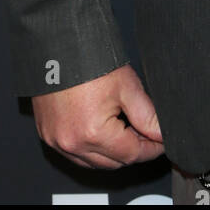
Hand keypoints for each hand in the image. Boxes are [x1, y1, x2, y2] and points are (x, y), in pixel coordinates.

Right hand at [32, 64, 164, 168]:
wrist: (57, 46)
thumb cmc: (88, 60)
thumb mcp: (127, 86)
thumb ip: (148, 116)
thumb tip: (162, 135)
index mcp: (93, 133)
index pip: (132, 154)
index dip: (151, 149)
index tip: (161, 142)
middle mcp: (71, 143)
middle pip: (112, 163)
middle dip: (132, 151)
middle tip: (145, 133)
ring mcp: (55, 141)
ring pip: (92, 162)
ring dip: (111, 153)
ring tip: (123, 128)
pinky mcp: (47, 135)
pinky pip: (74, 154)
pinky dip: (90, 148)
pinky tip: (101, 129)